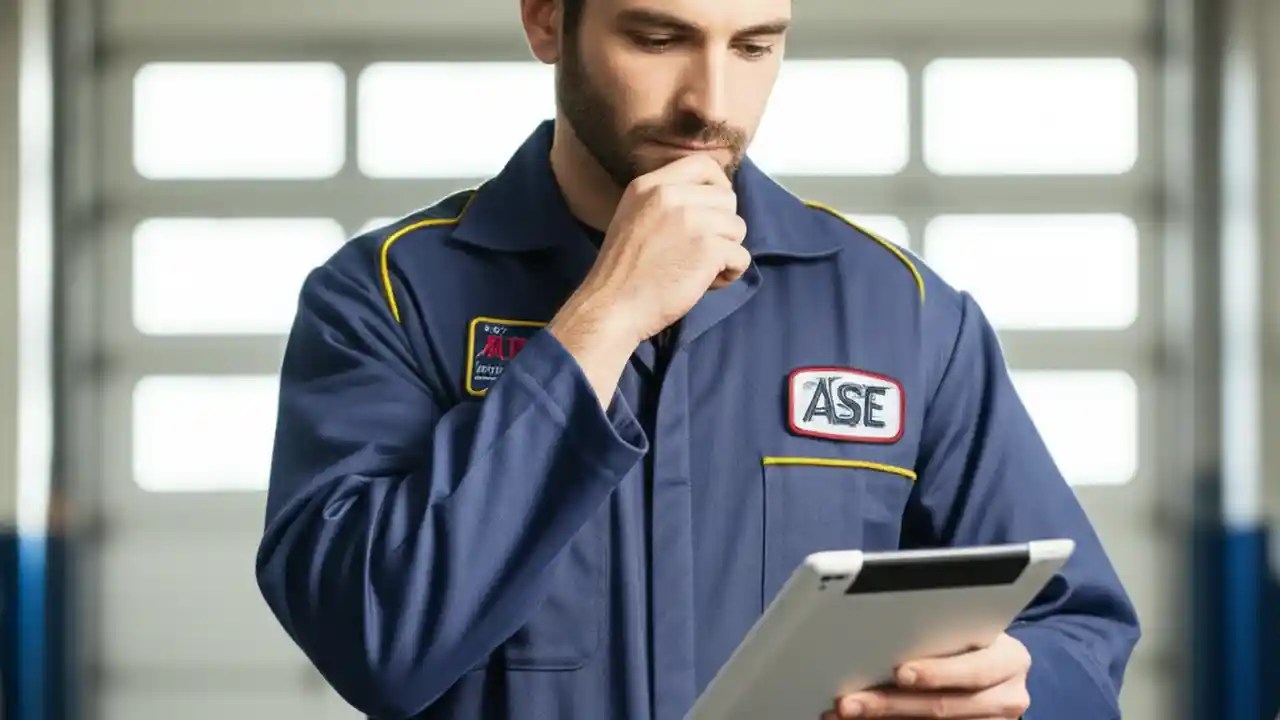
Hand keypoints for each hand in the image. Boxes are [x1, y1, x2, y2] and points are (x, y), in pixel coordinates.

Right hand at [555, 153, 749, 345]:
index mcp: (650, 185)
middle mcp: (670, 195)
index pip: (704, 165)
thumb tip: (709, 200)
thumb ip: (666, 202)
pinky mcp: (708, 248)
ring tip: (701, 270)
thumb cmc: (622, 272)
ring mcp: (691, 220)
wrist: (612, 306)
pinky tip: (707, 284)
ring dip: (726, 251)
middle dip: (722, 226)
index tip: (715, 210)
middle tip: (701, 251)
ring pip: (738, 227)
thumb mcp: (633, 216)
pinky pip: (741, 256)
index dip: (719, 186)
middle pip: (727, 198)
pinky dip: (730, 274)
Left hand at [821, 633, 1031, 718]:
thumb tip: (881, 640)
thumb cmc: (969, 645)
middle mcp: (1010, 696)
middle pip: (945, 706)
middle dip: (891, 704)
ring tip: (846, 715)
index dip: (936, 673)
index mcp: (1009, 659)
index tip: (900, 673)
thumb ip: (938, 637)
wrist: (995, 676)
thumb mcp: (966, 636)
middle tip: (850, 702)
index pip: (973, 670)